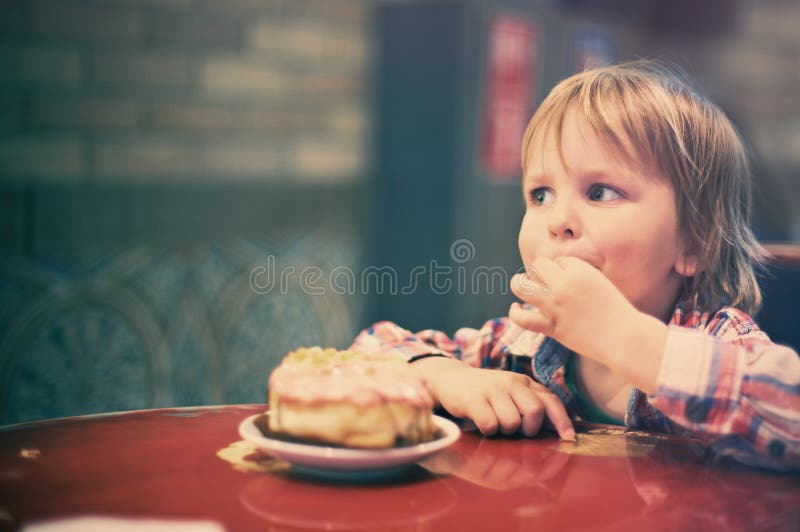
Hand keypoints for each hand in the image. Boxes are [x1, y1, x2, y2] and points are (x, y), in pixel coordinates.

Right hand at [412, 356, 574, 439]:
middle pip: (534, 412)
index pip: (550, 399)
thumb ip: (532, 404)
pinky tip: (482, 424)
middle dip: (529, 429)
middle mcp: (511, 382)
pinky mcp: (473, 399)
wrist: (451, 380)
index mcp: (524, 382)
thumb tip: (557, 428)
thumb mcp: (511, 393)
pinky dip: (488, 431)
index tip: (569, 437)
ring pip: (512, 422)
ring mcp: (492, 389)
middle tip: (517, 431)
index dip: (562, 420)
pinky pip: (490, 425)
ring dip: (505, 431)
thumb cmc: (487, 393)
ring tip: (496, 424)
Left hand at [509, 256, 667, 392]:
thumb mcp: (599, 282)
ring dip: (519, 283)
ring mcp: (555, 305)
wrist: (624, 337)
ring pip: (520, 285)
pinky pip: (522, 318)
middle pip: (539, 265)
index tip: (568, 279)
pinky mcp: (551, 326)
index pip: (558, 260)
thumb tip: (554, 273)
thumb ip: (578, 276)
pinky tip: (516, 308)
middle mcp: (564, 284)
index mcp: (580, 269)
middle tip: (545, 282)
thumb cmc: (615, 311)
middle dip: (541, 271)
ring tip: (521, 285)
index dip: (560, 269)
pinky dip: (515, 312)